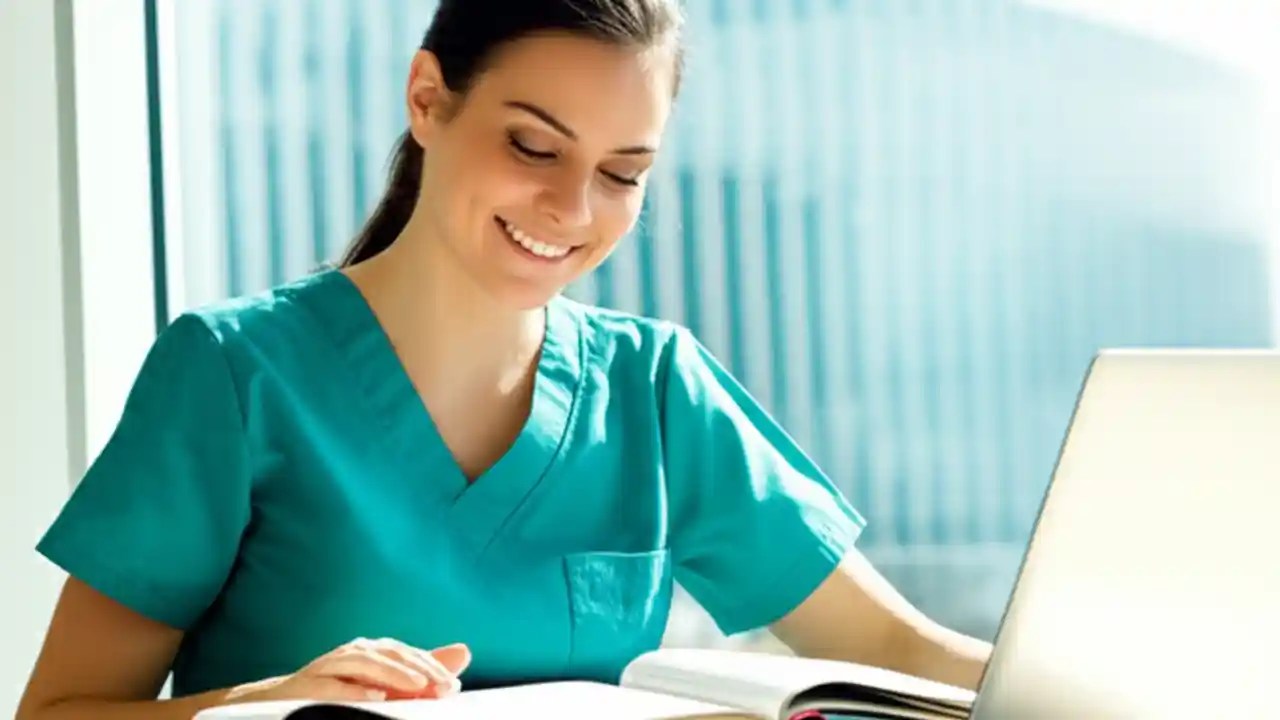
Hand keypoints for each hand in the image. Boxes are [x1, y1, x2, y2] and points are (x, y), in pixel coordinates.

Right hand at [226, 637, 471, 703]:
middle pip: (390, 654)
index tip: (452, 687)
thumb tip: (464, 651)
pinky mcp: (309, 684)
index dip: (432, 667)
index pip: (408, 654)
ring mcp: (330, 665)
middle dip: (419, 670)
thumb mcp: (387, 684)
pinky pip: (334, 685)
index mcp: (374, 651)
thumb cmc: (344, 690)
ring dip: (393, 675)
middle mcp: (354, 652)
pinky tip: (375, 699)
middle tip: (442, 687)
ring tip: (417, 688)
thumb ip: (422, 669)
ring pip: (365, 663)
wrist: (286, 700)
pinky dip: (355, 690)